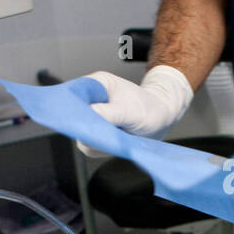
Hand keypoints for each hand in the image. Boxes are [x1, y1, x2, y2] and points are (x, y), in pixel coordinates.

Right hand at [77, 65, 193, 156]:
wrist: (161, 119)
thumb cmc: (149, 108)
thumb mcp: (130, 110)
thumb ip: (108, 114)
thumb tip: (86, 119)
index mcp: (96, 84)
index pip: (73, 95)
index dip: (72, 110)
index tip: (82, 122)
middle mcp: (91, 100)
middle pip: (73, 118)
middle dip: (87, 129)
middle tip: (105, 134)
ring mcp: (92, 118)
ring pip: (81, 135)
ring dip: (97, 141)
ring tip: (118, 136)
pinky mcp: (95, 133)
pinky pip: (90, 146)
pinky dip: (102, 148)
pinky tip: (117, 141)